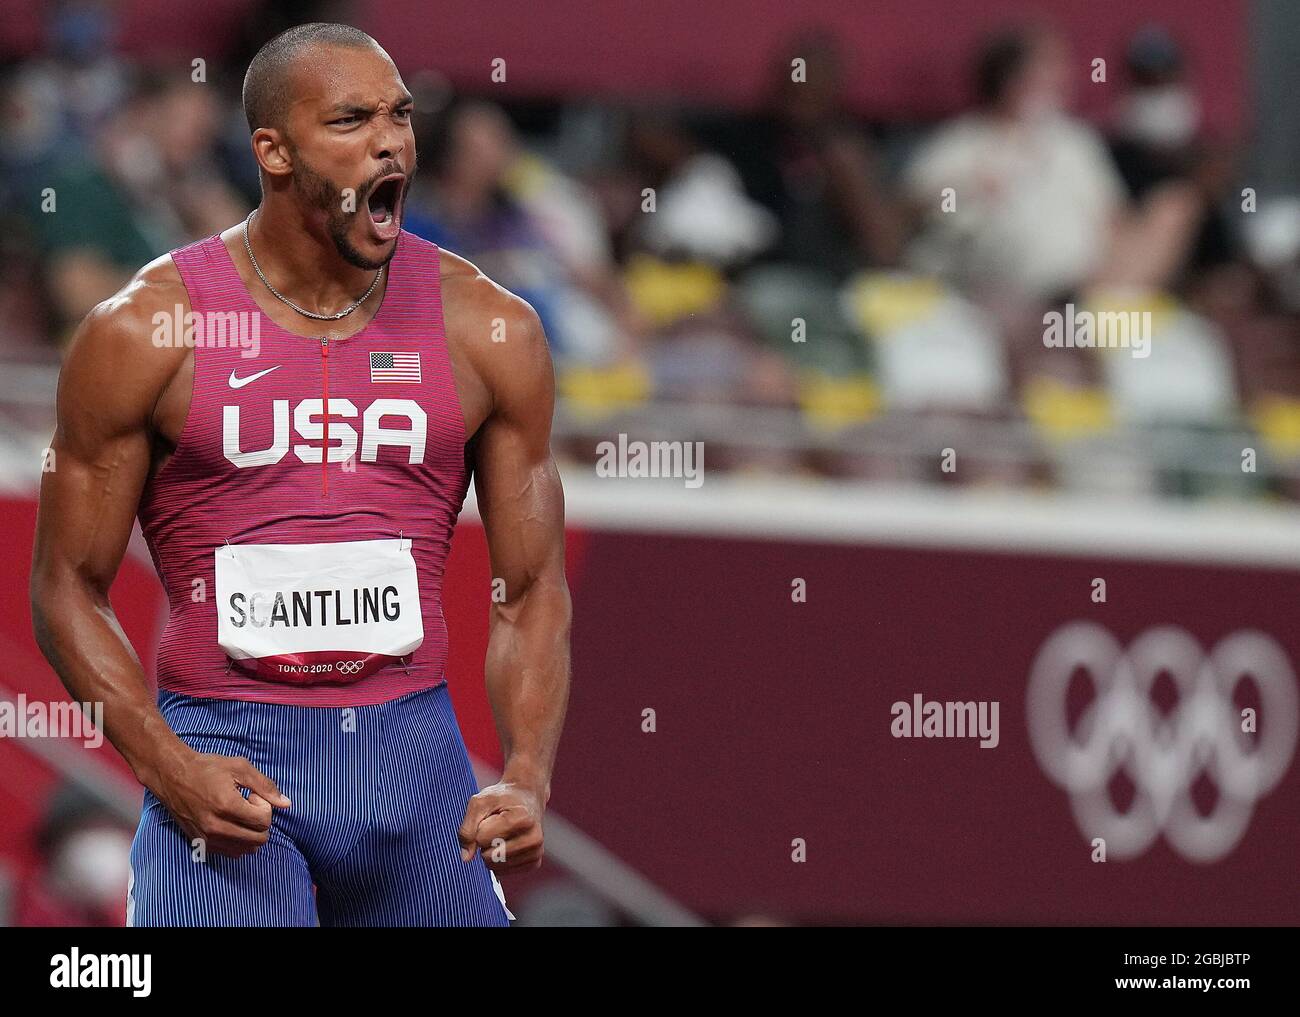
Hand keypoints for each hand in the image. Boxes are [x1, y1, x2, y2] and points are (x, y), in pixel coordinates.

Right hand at [151, 749, 290, 858]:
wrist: (172, 776)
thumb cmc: (207, 768)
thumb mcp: (240, 767)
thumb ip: (265, 785)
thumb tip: (286, 804)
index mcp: (226, 806)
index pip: (263, 822)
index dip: (264, 807)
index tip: (253, 796)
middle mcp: (215, 827)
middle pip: (258, 839)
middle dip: (261, 822)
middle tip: (248, 805)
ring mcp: (207, 838)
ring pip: (246, 849)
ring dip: (250, 833)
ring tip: (238, 814)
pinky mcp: (200, 844)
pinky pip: (231, 853)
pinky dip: (238, 842)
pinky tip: (230, 824)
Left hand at [457, 781, 544, 872]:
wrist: (527, 796)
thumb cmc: (502, 798)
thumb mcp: (479, 803)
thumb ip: (467, 829)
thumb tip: (466, 858)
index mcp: (521, 818)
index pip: (481, 839)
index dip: (479, 827)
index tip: (490, 816)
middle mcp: (533, 837)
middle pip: (489, 856)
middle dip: (485, 842)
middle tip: (496, 826)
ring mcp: (536, 852)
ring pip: (495, 867)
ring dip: (491, 852)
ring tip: (503, 834)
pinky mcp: (535, 863)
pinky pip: (503, 873)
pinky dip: (499, 861)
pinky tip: (508, 844)